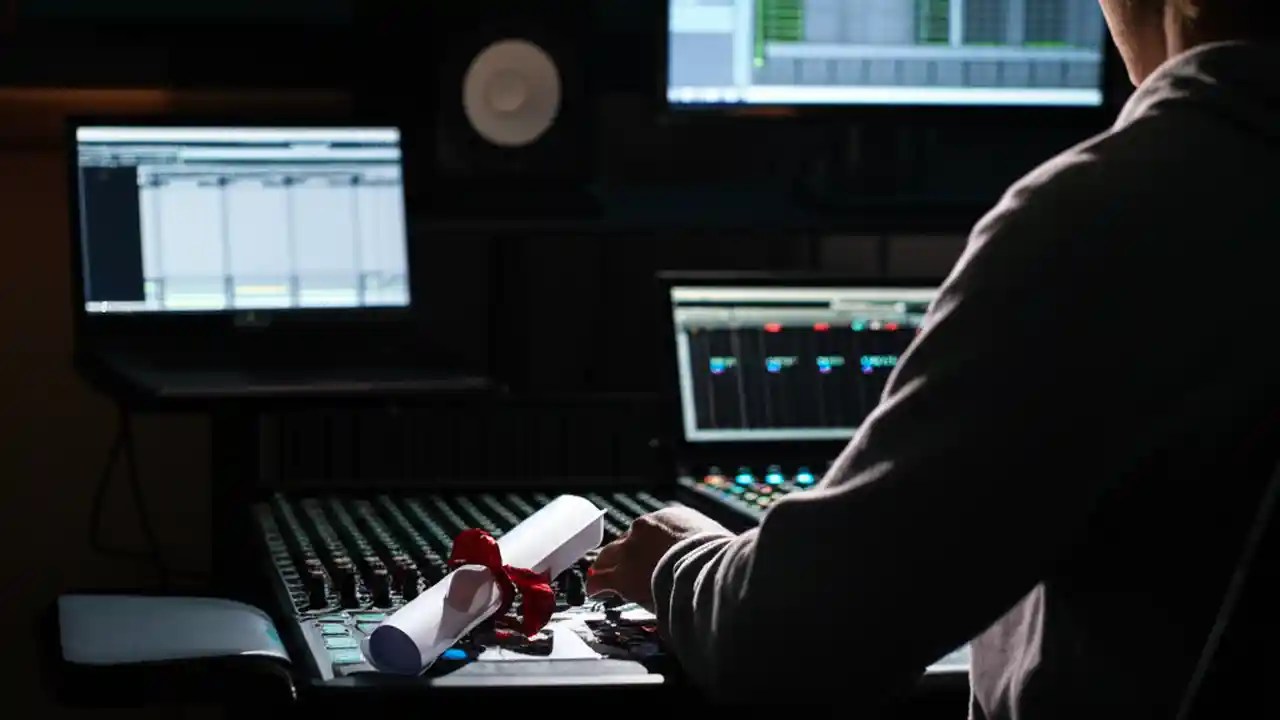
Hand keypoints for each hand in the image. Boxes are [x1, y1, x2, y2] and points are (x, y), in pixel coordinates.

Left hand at [586, 506, 729, 610]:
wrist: (709, 570)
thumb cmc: (720, 560)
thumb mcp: (715, 542)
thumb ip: (704, 548)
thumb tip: (713, 559)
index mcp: (671, 517)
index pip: (649, 530)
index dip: (646, 546)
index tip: (647, 555)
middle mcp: (646, 527)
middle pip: (625, 540)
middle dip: (622, 555)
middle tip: (621, 567)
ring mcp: (631, 550)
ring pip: (607, 557)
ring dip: (606, 568)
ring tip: (602, 579)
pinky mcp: (622, 575)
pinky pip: (600, 580)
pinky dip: (597, 586)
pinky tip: (596, 593)